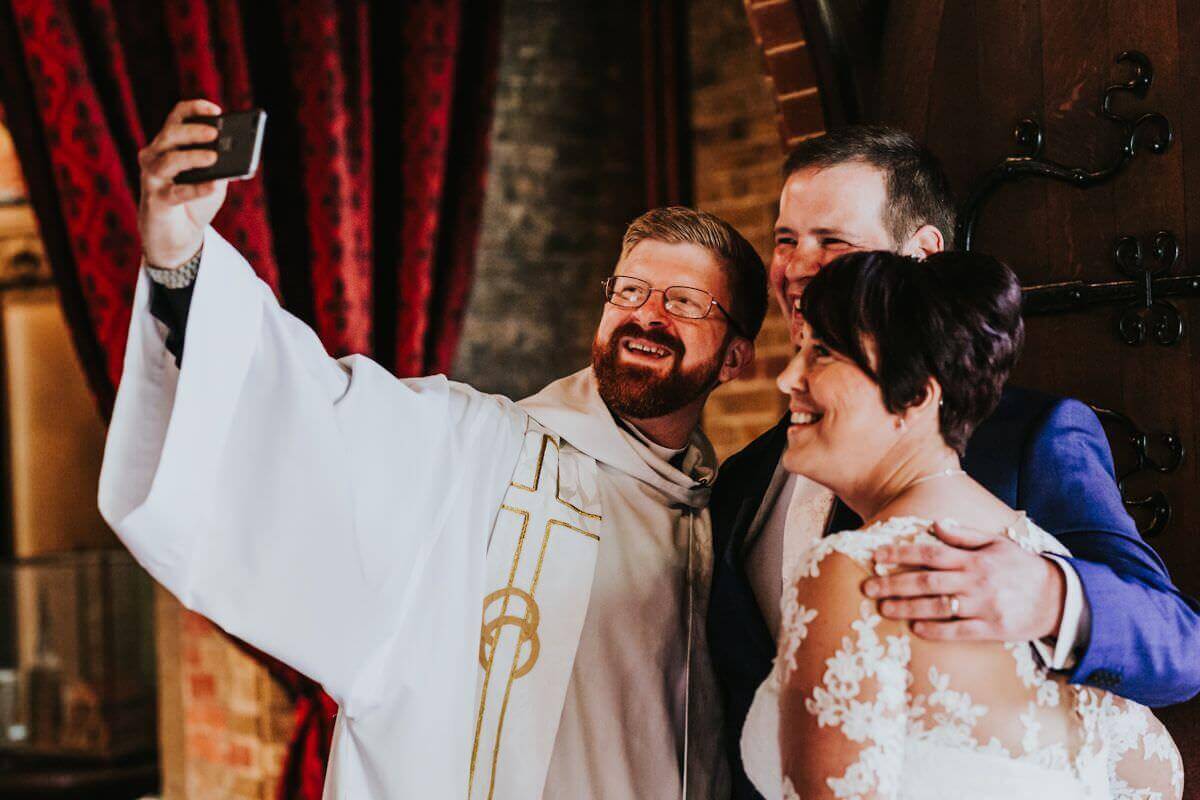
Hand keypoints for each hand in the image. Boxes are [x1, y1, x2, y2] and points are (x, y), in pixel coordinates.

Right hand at [138, 99, 227, 267]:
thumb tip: (232, 158)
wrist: (177, 237)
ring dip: (193, 157)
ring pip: (169, 160)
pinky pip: (177, 192)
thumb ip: (221, 169)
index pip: (176, 117)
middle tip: (215, 132)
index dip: (194, 109)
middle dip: (193, 131)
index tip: (216, 109)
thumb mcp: (213, 182)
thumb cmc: (195, 203)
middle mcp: (155, 156)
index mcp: (168, 145)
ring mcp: (152, 178)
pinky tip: (214, 185)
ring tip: (214, 157)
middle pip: (170, 134)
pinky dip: (197, 188)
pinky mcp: (156, 201)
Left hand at [861, 520, 1065, 640]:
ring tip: (883, 607)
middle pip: (927, 581)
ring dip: (907, 607)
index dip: (901, 553)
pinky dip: (936, 630)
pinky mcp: (992, 629)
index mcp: (974, 559)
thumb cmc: (1022, 568)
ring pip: (937, 607)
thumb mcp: (997, 543)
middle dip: (894, 583)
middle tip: (868, 586)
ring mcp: (983, 606)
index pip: (930, 553)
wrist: (1060, 598)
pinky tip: (916, 628)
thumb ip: (965, 535)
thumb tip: (936, 524)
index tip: (877, 555)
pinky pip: (958, 631)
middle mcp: (976, 581)